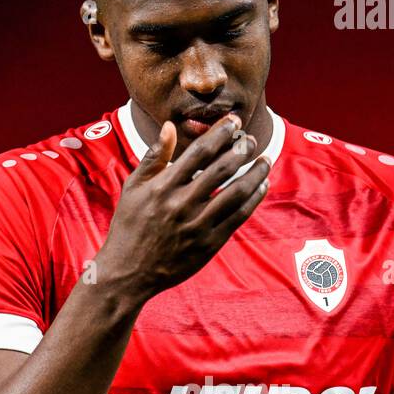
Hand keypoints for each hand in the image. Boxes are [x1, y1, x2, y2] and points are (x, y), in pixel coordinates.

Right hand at [93, 111, 270, 299]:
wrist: (128, 271)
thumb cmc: (129, 225)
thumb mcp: (133, 187)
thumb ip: (154, 156)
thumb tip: (169, 126)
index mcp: (163, 187)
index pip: (199, 152)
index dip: (220, 133)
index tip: (233, 122)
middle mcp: (182, 204)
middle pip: (222, 169)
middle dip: (241, 149)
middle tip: (251, 139)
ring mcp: (197, 225)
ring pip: (236, 192)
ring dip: (254, 173)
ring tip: (265, 160)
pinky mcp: (209, 244)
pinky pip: (238, 217)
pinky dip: (253, 199)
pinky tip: (261, 186)